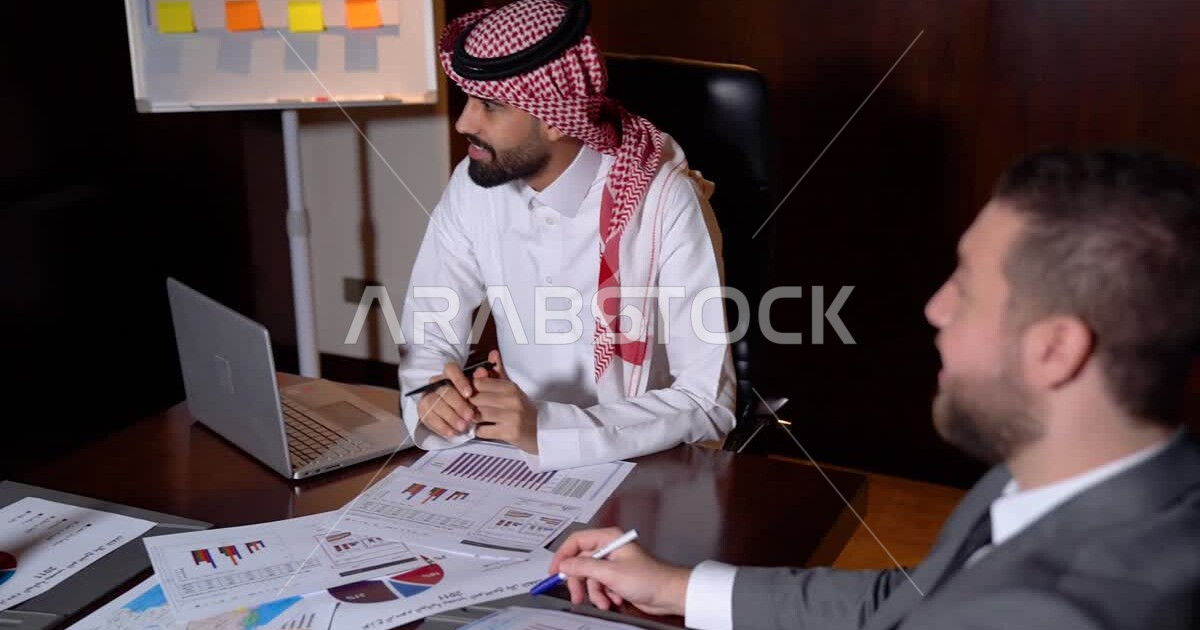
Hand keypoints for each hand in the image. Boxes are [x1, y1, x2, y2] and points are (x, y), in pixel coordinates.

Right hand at [416, 361, 477, 437]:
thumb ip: (479, 380)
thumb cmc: (466, 397)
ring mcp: (428, 395)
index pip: (451, 370)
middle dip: (458, 405)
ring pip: (435, 404)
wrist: (451, 410)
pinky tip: (452, 432)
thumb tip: (482, 372)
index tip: (469, 394)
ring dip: (450, 417)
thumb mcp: (475, 388)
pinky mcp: (422, 409)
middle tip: (470, 416)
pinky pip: (429, 417)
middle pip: (445, 391)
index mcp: (449, 373)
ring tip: (462, 427)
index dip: (460, 381)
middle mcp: (436, 382)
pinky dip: (442, 426)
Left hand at [471, 350, 538, 452]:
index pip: (479, 383)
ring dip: (476, 419)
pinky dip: (481, 432)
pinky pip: (482, 431)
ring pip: (478, 414)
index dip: (473, 389)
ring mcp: (511, 417)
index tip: (476, 395)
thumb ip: (499, 372)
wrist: (542, 430)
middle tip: (475, 409)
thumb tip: (492, 353)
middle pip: (476, 399)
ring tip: (481, 419)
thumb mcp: (513, 389)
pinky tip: (486, 430)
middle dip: (473, 405)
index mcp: (511, 387)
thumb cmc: (523, 409)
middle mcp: (511, 400)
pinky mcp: (509, 433)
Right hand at [550, 527, 690, 616]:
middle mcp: (608, 548)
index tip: (555, 572)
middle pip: (581, 562)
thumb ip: (584, 566)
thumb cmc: (647, 578)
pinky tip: (614, 600)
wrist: (668, 594)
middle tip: (577, 596)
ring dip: (594, 593)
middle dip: (580, 582)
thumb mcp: (610, 573)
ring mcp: (612, 563)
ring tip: (605, 602)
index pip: (576, 541)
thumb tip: (564, 563)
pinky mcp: (616, 578)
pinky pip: (599, 586)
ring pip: (590, 578)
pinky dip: (603, 596)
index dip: (563, 555)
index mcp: (608, 538)